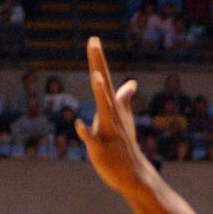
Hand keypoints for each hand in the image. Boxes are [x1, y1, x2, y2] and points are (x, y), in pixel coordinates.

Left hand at [75, 37, 149, 195]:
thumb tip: (131, 83)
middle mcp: (111, 115)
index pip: (106, 79)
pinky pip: (93, 140)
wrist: (133, 174)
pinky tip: (78, 125)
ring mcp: (108, 131)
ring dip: (101, 93)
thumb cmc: (125, 146)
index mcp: (113, 108)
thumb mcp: (125, 118)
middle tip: (94, 42)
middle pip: (104, 86)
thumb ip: (124, 99)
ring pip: (104, 110)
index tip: (94, 39)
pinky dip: (86, 133)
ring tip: (96, 76)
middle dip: (99, 64)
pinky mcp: (101, 149)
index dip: (99, 60)